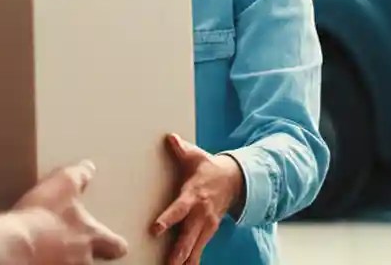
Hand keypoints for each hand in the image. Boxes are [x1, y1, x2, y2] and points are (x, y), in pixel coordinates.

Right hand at [14, 160, 128, 263]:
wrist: (16, 246)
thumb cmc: (44, 216)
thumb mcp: (63, 183)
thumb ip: (79, 175)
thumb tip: (89, 167)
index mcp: (91, 237)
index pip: (116, 245)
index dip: (115, 243)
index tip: (116, 243)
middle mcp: (82, 259)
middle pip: (91, 259)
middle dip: (82, 252)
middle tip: (70, 243)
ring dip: (60, 258)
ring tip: (46, 248)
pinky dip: (42, 261)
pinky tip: (33, 254)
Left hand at [151, 134, 244, 264]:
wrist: (235, 181)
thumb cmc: (208, 168)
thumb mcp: (196, 156)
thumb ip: (181, 149)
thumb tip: (170, 137)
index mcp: (193, 195)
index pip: (179, 208)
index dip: (168, 219)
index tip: (155, 229)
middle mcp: (200, 213)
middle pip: (188, 236)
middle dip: (179, 252)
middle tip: (169, 264)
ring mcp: (206, 224)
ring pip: (195, 247)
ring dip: (185, 260)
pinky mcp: (209, 231)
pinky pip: (199, 249)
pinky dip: (192, 261)